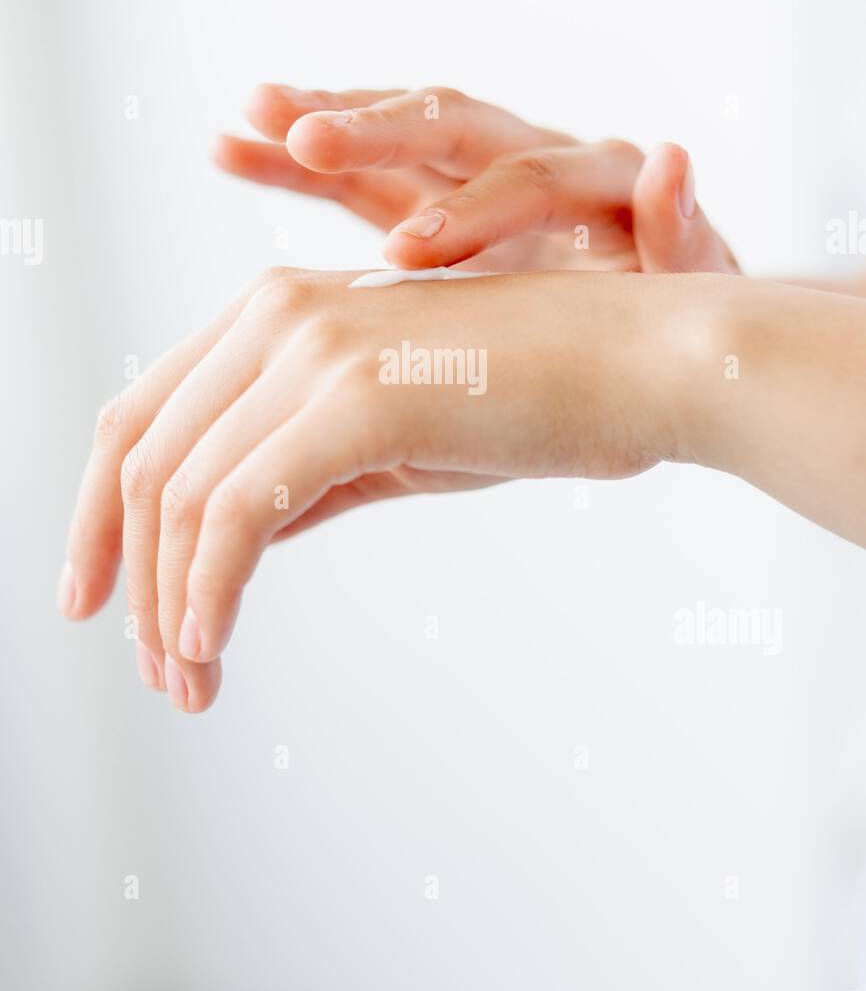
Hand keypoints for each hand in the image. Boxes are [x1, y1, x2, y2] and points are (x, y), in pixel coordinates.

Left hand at [58, 267, 685, 711]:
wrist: (646, 362)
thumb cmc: (537, 394)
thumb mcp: (392, 432)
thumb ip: (301, 471)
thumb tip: (229, 538)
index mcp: (277, 308)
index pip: (142, 414)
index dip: (98, 513)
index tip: (96, 594)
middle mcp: (277, 312)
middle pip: (141, 456)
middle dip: (128, 573)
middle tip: (149, 667)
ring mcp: (313, 346)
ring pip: (182, 494)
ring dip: (170, 604)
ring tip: (188, 681)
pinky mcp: (356, 398)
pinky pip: (239, 513)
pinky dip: (208, 592)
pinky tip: (209, 649)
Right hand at [214, 84, 738, 274]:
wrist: (653, 326)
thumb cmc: (672, 315)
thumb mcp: (693, 288)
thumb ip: (684, 236)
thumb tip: (674, 156)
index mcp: (592, 179)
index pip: (526, 179)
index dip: (467, 214)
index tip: (406, 254)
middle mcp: (527, 157)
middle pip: (450, 126)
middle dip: (380, 132)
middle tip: (311, 137)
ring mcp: (469, 177)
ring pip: (394, 135)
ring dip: (327, 121)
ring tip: (255, 111)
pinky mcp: (424, 201)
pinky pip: (353, 175)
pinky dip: (295, 162)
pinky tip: (230, 145)